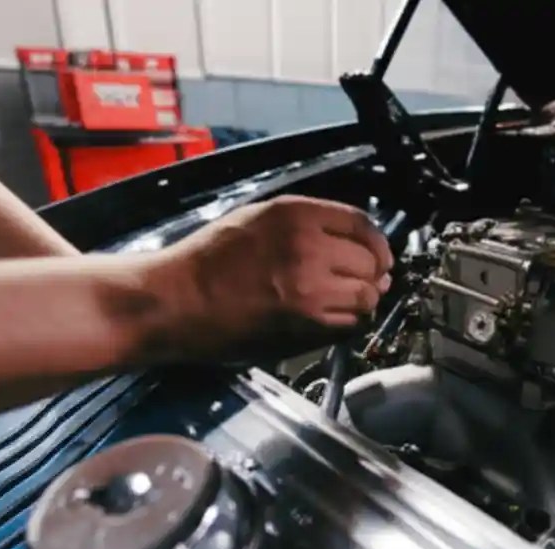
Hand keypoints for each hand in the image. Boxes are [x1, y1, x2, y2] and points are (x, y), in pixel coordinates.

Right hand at [143, 195, 392, 361]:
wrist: (175, 301)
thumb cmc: (208, 260)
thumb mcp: (256, 218)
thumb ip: (305, 224)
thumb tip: (350, 243)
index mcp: (296, 215)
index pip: (362, 225)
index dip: (377, 243)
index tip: (379, 255)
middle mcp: (309, 249)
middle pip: (371, 262)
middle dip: (372, 274)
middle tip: (365, 282)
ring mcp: (311, 290)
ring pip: (366, 297)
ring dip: (362, 300)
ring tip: (346, 302)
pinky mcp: (305, 326)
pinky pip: (349, 324)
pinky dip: (348, 323)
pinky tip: (331, 319)